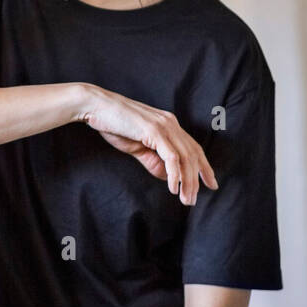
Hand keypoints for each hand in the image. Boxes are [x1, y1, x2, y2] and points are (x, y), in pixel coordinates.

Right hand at [81, 86, 217, 205]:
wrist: (95, 106)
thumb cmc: (113, 124)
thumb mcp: (136, 147)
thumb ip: (153, 160)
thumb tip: (168, 177)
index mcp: (169, 125)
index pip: (193, 148)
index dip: (204, 167)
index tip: (210, 184)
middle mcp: (171, 124)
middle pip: (193, 154)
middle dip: (198, 179)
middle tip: (194, 200)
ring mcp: (164, 126)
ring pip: (185, 157)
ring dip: (188, 181)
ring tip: (185, 199)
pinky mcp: (154, 131)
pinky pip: (171, 156)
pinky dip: (174, 174)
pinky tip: (173, 187)